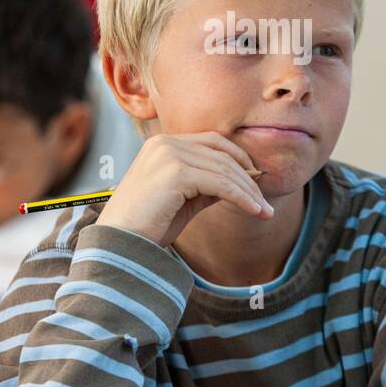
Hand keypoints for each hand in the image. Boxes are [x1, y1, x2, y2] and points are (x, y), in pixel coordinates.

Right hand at [98, 131, 273, 248]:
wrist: (120, 244)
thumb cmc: (147, 226)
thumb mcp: (184, 199)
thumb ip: (206, 185)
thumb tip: (240, 182)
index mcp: (162, 144)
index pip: (212, 142)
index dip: (239, 158)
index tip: (256, 180)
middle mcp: (165, 143)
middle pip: (221, 154)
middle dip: (248, 178)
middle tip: (265, 201)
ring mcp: (169, 155)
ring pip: (224, 169)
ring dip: (249, 191)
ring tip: (264, 211)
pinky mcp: (176, 173)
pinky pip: (221, 184)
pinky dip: (242, 197)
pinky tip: (255, 210)